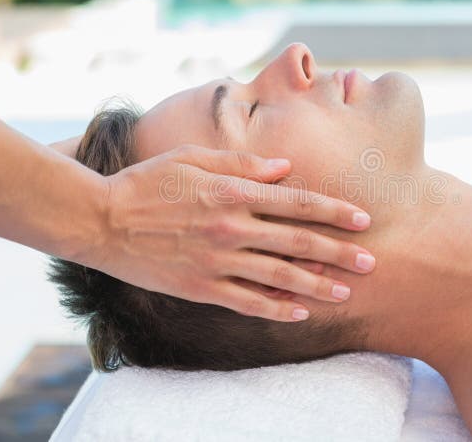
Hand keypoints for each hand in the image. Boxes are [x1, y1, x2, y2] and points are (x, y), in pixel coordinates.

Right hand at [86, 145, 374, 321]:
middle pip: (297, 242)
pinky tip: (300, 313)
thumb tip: (285, 168)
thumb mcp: (192, 157)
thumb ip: (242, 163)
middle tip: (371, 262)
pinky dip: (276, 308)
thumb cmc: (147, 181)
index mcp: (232, 193)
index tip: (363, 219)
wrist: (101, 220)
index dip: (334, 210)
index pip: (296, 202)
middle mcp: (230, 228)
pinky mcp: (201, 287)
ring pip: (278, 277)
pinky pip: (247, 301)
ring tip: (346, 292)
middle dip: (338, 253)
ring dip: (317, 286)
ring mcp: (216, 261)